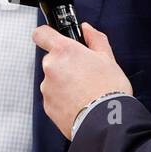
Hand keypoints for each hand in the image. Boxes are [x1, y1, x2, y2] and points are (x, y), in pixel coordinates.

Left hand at [33, 21, 131, 139]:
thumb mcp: (108, 58)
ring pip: (53, 80)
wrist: (106, 121)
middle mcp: (51, 67)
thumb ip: (95, 39)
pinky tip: (80, 103)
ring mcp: (47, 88)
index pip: (42, 34)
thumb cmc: (108, 89)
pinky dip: (63, 99)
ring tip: (85, 92)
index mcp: (64, 51)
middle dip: (65, 65)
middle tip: (84, 73)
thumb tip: (87, 29)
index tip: (51, 37)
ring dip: (64, 83)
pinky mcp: (47, 106)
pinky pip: (54, 98)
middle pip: (52, 60)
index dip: (46, 34)